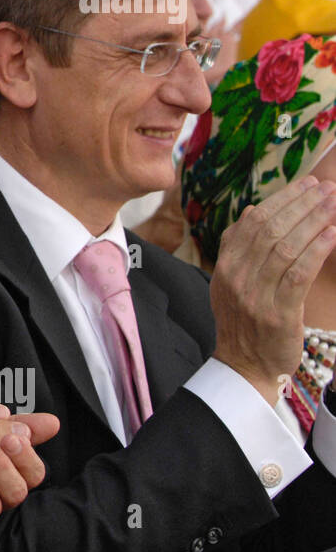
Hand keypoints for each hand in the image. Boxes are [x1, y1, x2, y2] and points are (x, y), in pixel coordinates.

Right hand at [211, 176, 335, 400]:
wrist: (244, 367)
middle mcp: (236, 277)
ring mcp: (255, 295)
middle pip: (271, 230)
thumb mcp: (232, 282)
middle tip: (327, 189)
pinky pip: (299, 274)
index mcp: (225, 265)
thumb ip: (239, 247)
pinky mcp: (278, 313)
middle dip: (302, 205)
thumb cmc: (245, 323)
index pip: (253, 222)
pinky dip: (317, 250)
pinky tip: (333, 234)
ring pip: (286, 248)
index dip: (282, 200)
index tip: (307, 185)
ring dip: (314, 222)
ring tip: (334, 205)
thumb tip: (254, 210)